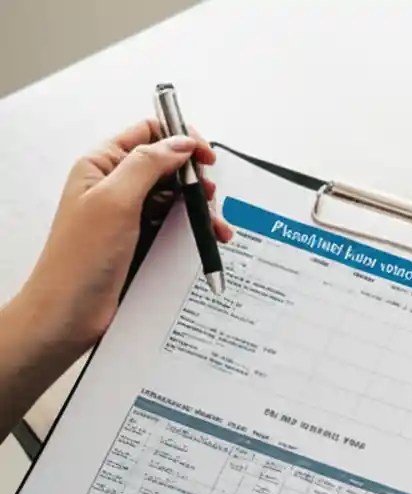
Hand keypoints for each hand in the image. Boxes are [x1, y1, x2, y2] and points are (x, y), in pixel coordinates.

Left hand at [16, 119, 231, 356]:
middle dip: (194, 177)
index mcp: (101, 166)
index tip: (205, 156)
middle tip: (208, 194)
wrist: (69, 313)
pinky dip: (195, 228)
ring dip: (199, 206)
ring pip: (176, 196)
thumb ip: (147, 164)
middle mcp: (115, 186)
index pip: (147, 133)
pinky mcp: (141, 239)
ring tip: (214, 223)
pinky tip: (209, 237)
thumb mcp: (114, 201)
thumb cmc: (79, 260)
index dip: (179, 138)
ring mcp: (129, 214)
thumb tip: (180, 143)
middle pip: (167, 165)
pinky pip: (175, 224)